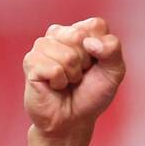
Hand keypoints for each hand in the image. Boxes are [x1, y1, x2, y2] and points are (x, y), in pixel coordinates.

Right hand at [22, 17, 125, 138]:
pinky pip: (54, 69)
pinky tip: (55, 86)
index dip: (102, 50)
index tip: (96, 64)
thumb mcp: (114, 72)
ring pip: (67, 55)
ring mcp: (42, 46)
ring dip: (72, 75)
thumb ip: (113, 50)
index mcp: (80, 31)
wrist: (73, 120)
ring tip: (67, 81)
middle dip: (86, 63)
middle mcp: (59, 34)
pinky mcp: (30, 62)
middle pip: (79, 36)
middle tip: (80, 75)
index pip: (96, 25)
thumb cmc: (92, 94)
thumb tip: (89, 42)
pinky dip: (60, 82)